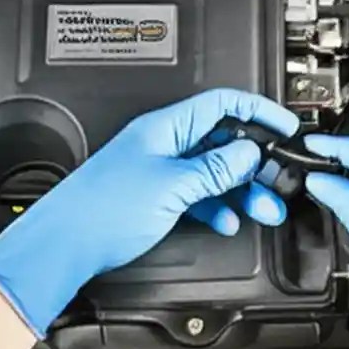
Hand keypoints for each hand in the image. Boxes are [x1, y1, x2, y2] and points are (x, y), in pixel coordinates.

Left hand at [0, 89, 298, 337]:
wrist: (64, 245)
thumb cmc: (100, 210)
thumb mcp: (172, 186)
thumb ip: (215, 169)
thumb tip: (249, 153)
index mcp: (165, 128)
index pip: (222, 104)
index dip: (258, 111)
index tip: (285, 127)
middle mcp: (163, 144)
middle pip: (223, 140)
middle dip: (256, 161)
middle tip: (279, 179)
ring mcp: (160, 170)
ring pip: (214, 171)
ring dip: (242, 190)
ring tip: (263, 209)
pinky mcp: (155, 196)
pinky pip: (198, 194)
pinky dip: (218, 206)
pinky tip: (228, 220)